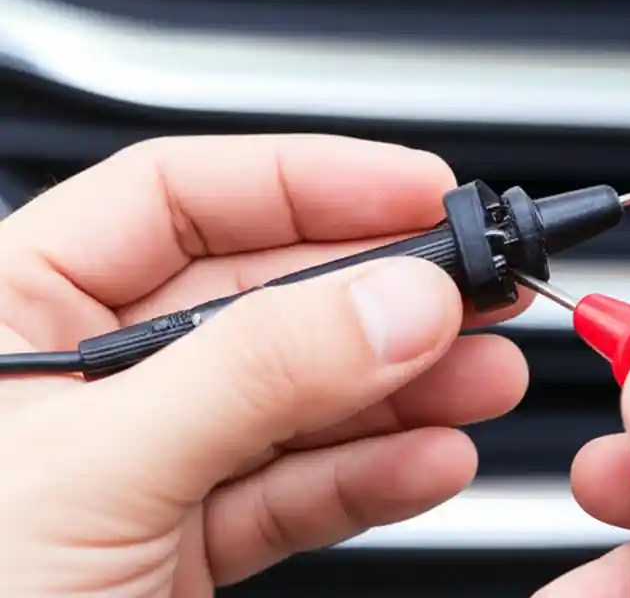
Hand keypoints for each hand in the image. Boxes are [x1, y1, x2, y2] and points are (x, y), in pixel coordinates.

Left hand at [0, 135, 530, 595]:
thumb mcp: (92, 476)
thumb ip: (257, 376)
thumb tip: (395, 301)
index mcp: (10, 311)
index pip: (177, 197)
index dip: (307, 181)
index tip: (415, 190)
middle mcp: (81, 383)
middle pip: (261, 297)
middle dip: (380, 295)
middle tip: (476, 291)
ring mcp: (137, 467)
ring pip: (295, 397)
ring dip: (402, 388)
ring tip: (481, 376)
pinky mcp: (178, 548)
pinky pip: (293, 490)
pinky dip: (371, 477)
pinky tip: (429, 459)